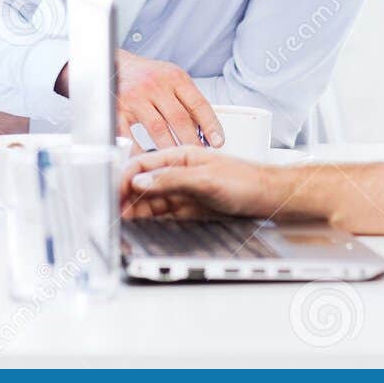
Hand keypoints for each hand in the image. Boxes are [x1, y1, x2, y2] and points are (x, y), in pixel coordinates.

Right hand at [114, 50, 223, 148]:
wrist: (117, 64)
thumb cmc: (147, 75)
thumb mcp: (172, 78)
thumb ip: (187, 100)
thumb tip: (205, 129)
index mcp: (174, 77)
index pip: (198, 103)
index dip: (211, 125)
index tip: (218, 142)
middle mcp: (155, 85)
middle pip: (179, 118)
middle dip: (192, 141)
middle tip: (199, 156)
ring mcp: (135, 97)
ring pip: (158, 129)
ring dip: (170, 148)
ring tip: (177, 161)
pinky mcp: (118, 108)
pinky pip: (129, 134)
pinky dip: (138, 149)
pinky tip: (146, 158)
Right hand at [121, 146, 281, 219]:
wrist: (268, 200)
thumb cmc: (246, 181)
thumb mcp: (206, 179)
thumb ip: (171, 180)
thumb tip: (141, 182)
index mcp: (181, 157)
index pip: (144, 163)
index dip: (126, 176)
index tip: (115, 191)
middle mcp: (179, 173)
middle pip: (144, 184)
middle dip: (126, 196)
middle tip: (115, 211)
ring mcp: (183, 192)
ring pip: (150, 202)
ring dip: (135, 210)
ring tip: (123, 221)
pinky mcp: (189, 210)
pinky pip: (162, 215)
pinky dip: (149, 220)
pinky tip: (140, 225)